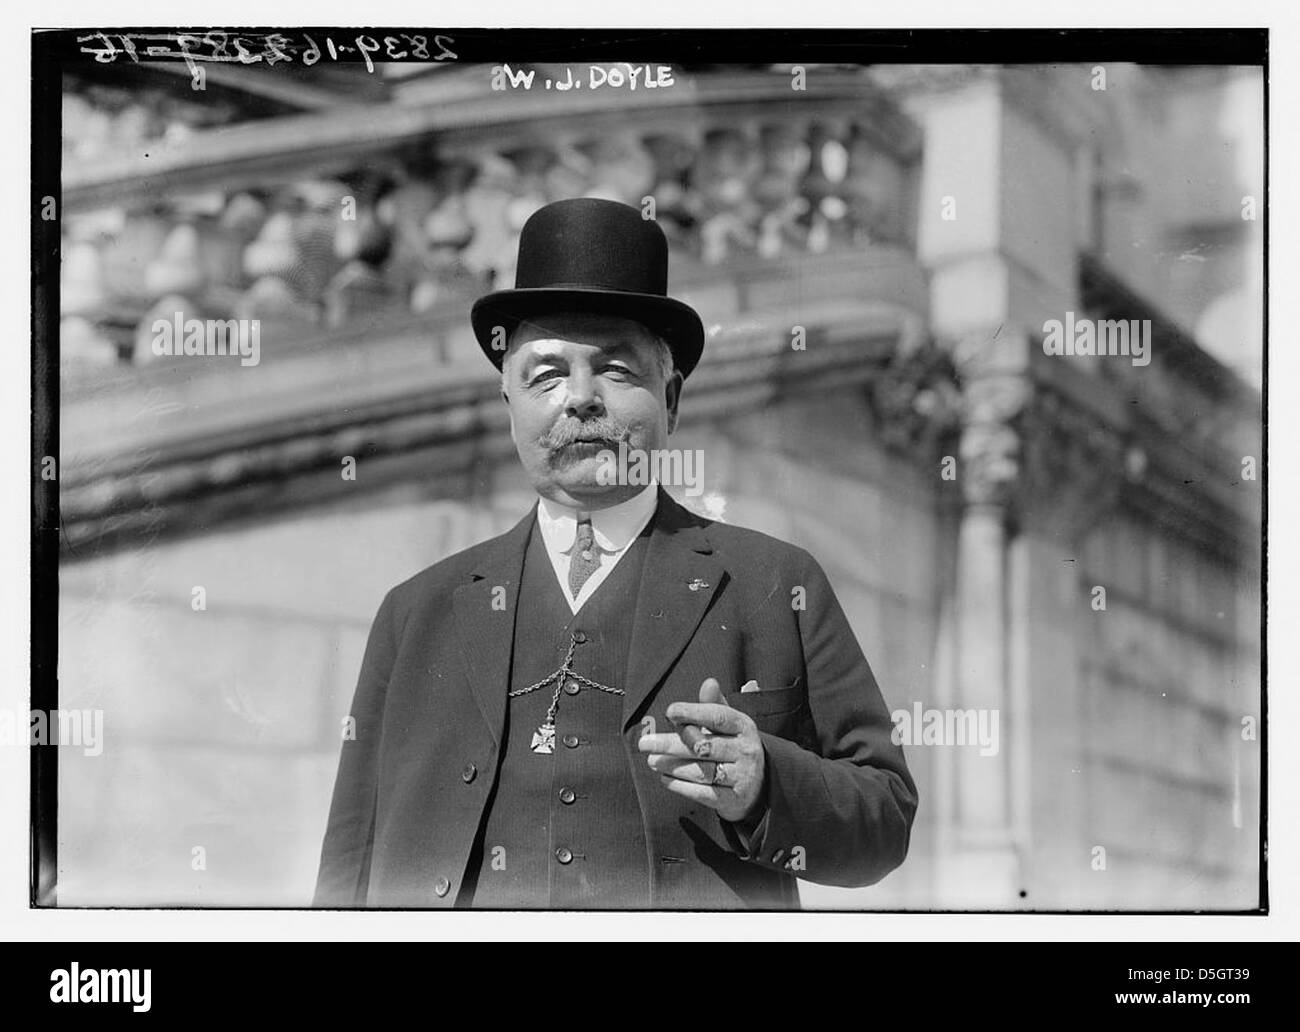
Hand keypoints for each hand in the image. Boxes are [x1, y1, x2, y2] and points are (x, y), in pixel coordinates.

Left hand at [638, 677, 766, 822]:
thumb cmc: (734, 746)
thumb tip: (709, 682)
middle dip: (671, 744)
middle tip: (645, 744)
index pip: (718, 717)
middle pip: (704, 746)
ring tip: (653, 761)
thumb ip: (713, 705)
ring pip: (702, 771)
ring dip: (673, 766)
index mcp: (744, 726)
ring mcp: (742, 776)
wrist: (758, 785)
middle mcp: (746, 750)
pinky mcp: (734, 799)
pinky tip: (666, 779)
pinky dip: (681, 787)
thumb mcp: (729, 724)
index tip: (670, 711)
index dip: (693, 713)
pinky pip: (704, 793)